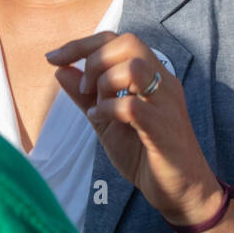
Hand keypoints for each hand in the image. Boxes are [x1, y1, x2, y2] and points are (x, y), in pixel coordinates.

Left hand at [47, 32, 220, 225]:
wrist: (181, 192)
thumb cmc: (146, 155)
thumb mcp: (106, 122)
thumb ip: (85, 96)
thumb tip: (59, 70)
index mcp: (152, 76)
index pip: (118, 40)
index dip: (82, 44)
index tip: (53, 58)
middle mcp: (163, 82)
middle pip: (128, 43)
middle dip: (94, 59)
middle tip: (83, 89)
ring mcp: (166, 104)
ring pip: (133, 68)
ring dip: (103, 82)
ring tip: (93, 105)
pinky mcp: (163, 129)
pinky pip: (132, 106)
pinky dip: (108, 109)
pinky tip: (100, 119)